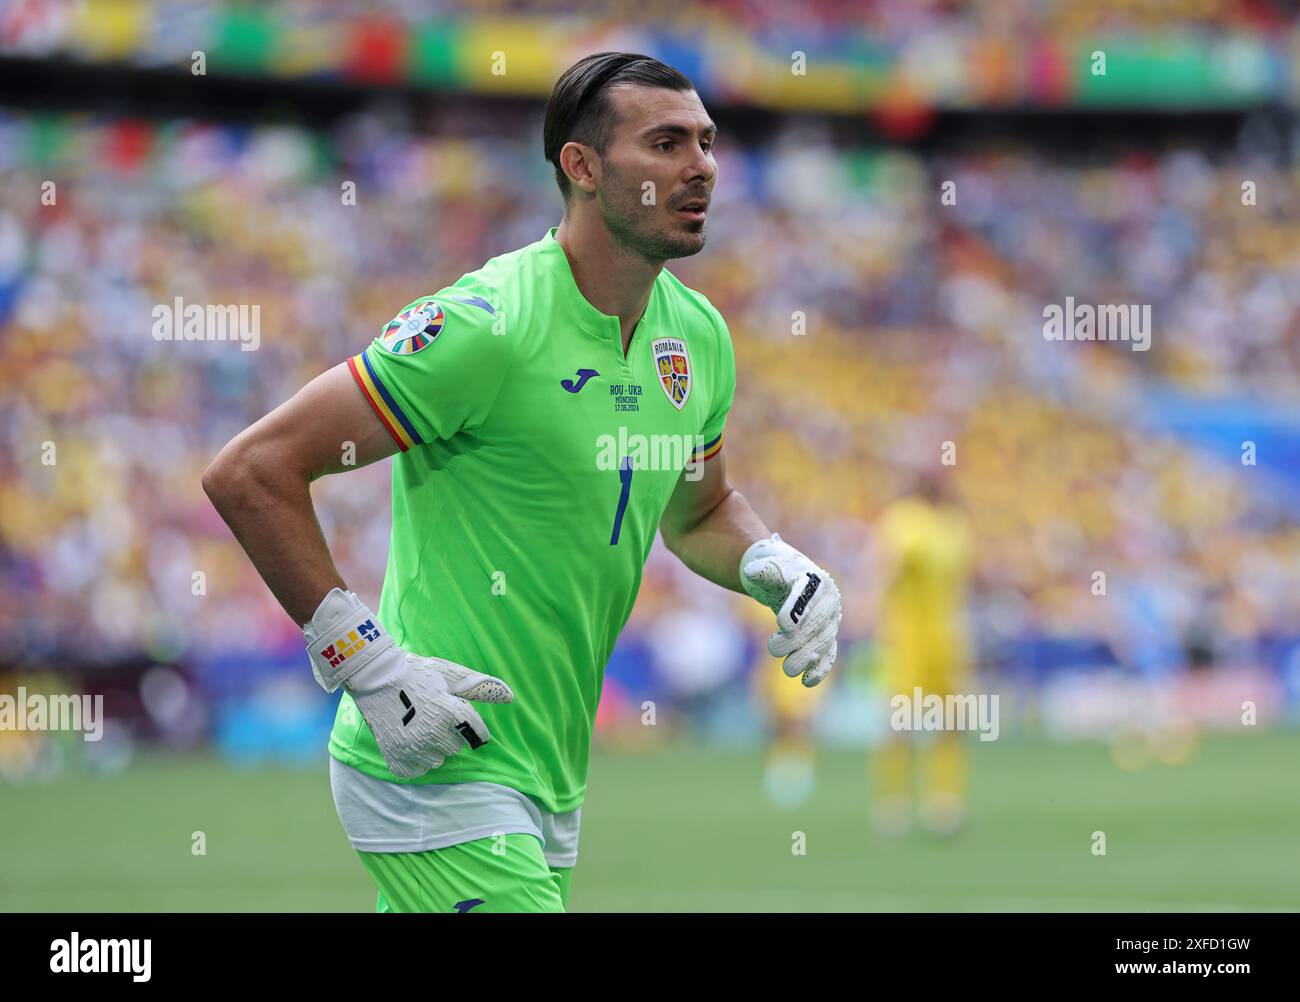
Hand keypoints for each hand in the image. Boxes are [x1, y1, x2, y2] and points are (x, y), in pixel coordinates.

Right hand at [305, 589, 513, 777]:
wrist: (376, 678)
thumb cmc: (418, 673)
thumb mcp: (450, 675)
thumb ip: (480, 688)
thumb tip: (511, 697)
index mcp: (452, 713)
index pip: (477, 734)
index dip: (468, 722)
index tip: (454, 712)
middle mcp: (434, 735)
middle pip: (456, 747)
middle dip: (449, 733)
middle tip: (431, 714)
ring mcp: (413, 749)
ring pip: (437, 760)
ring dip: (433, 747)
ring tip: (418, 725)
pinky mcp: (396, 758)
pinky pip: (417, 770)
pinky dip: (415, 759)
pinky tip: (408, 740)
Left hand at [739, 533, 841, 686]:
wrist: (788, 578)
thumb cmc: (776, 572)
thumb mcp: (767, 566)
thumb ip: (761, 570)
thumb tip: (750, 572)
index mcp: (815, 579)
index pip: (807, 596)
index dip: (796, 611)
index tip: (782, 624)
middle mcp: (828, 600)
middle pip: (816, 623)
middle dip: (797, 639)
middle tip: (773, 649)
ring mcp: (830, 620)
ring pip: (823, 641)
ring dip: (806, 657)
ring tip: (788, 669)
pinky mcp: (827, 636)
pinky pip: (829, 654)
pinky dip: (820, 668)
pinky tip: (808, 681)